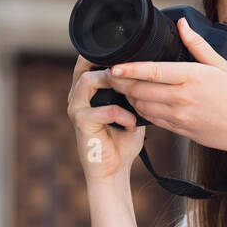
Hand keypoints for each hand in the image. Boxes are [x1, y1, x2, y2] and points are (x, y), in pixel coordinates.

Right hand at [67, 54, 145, 183]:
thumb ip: (133, 94)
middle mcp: (77, 97)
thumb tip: (149, 76)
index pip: (87, 63)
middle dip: (107, 64)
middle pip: (83, 65)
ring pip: (87, 80)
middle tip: (129, 72)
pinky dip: (121, 115)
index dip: (104, 55)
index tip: (129, 58)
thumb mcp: (131, 112)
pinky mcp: (81, 124)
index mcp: (86, 93)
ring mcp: (76, 110)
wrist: (113, 172)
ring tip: (131, 95)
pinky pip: (101, 110)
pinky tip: (131, 125)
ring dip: (112, 84)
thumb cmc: (122, 143)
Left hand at [105, 17, 226, 153]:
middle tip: (110, 74)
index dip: (128, 69)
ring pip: (142, 106)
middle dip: (122, 82)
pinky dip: (140, 111)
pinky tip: (137, 102)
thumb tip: (181, 25)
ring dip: (129, 97)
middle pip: (140, 89)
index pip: (151, 71)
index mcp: (192, 77)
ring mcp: (179, 116)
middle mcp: (182, 97)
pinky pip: (152, 120)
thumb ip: (197, 45)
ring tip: (122, 86)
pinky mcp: (180, 129)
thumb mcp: (222, 66)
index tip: (113, 65)